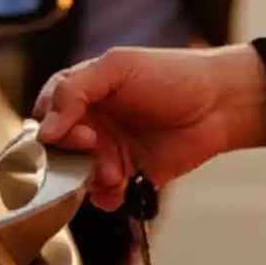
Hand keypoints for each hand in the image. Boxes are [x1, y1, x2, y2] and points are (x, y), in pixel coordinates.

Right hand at [34, 45, 265, 210]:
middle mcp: (92, 124)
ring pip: (78, 177)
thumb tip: (46, 130)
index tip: (70, 132)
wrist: (220, 102)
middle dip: (72, 156)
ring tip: (116, 170)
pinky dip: (108, 196)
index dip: (51, 128)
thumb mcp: (117, 67)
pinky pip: (104, 197)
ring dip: (91, 178)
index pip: (45, 116)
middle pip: (58, 152)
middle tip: (95, 147)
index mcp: (82, 93)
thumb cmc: (172, 74)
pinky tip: (124, 184)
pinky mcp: (130, 177)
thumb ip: (74, 91)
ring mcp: (110, 152)